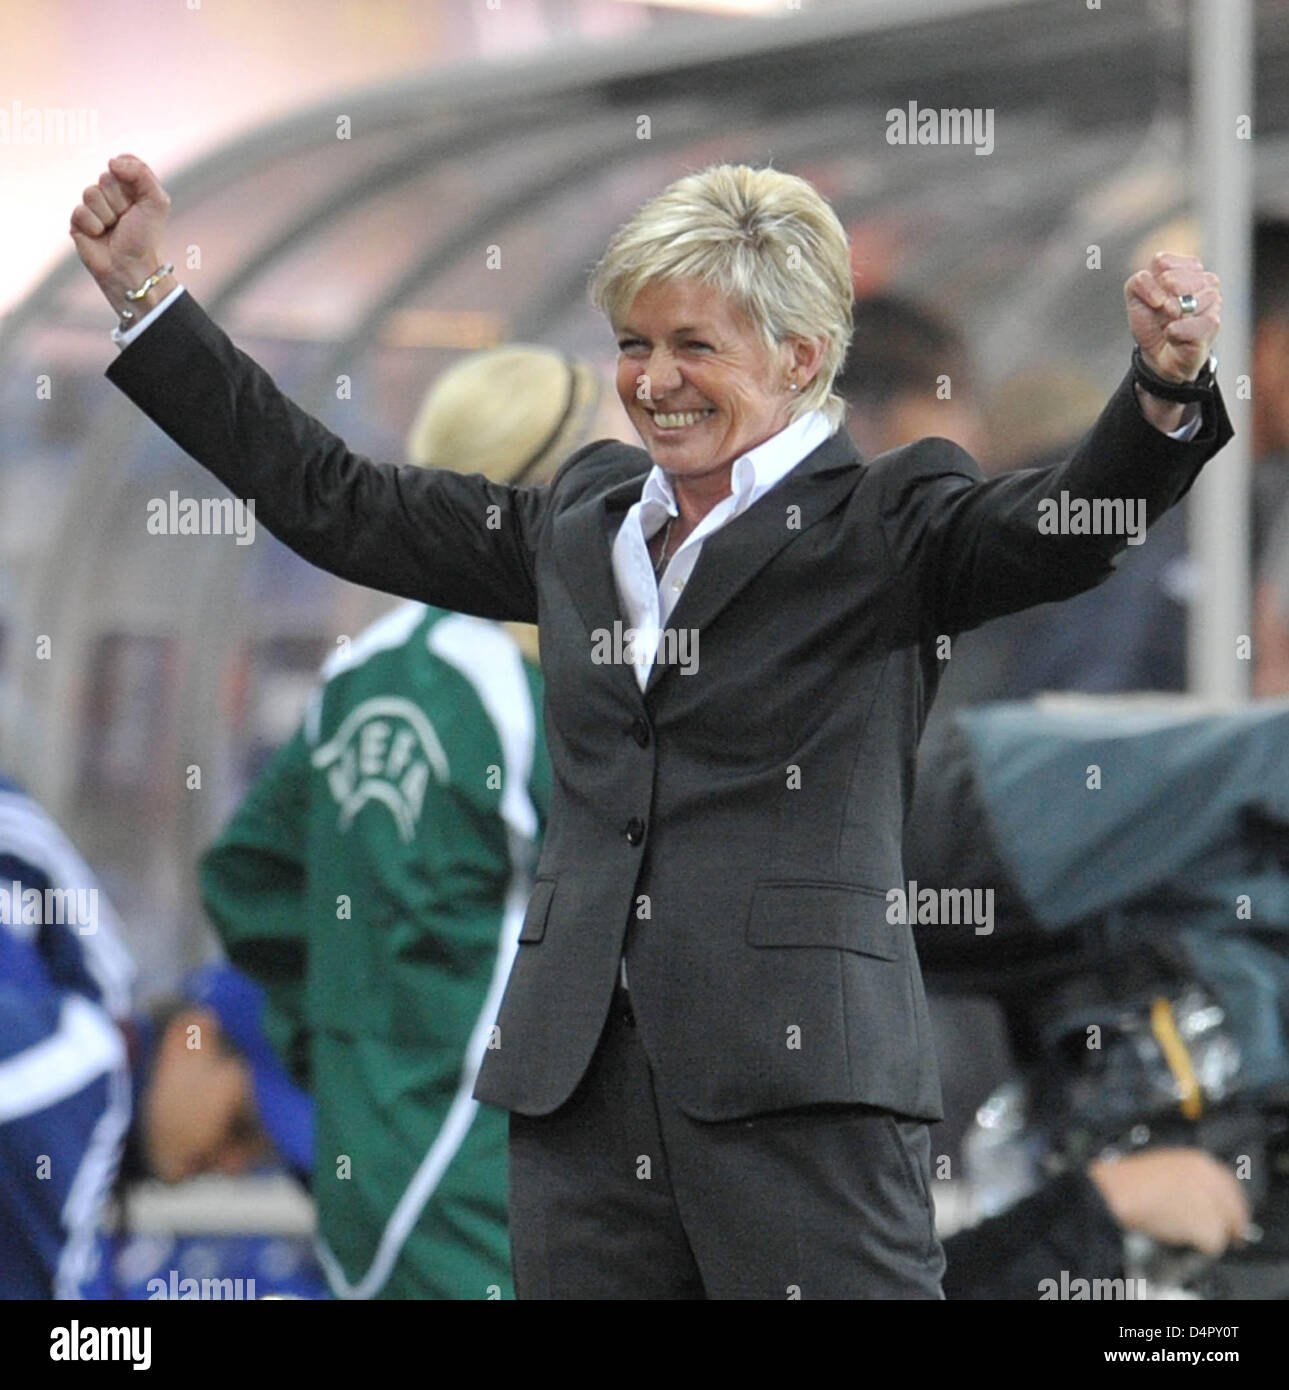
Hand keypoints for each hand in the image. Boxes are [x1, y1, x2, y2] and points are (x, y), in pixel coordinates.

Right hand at [69, 153, 174, 322]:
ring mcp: (92, 205)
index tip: (139, 198)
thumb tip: (111, 162)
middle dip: (121, 201)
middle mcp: (109, 192)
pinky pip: (81, 211)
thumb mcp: (157, 202)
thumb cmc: (145, 236)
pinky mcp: (78, 219)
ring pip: (91, 193)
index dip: (130, 178)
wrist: (131, 266)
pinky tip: (100, 235)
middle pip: (107, 177)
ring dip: (108, 215)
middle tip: (127, 218)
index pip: (123, 162)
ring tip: (114, 228)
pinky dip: (95, 226)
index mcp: (130, 185)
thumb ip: (142, 174)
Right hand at [1089, 1147, 1249, 1255]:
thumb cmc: (1130, 1179)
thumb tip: (1195, 1195)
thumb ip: (1186, 1177)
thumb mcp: (1163, 1166)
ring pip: (1222, 1228)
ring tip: (1190, 1235)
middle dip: (1231, 1222)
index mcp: (1199, 1160)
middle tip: (1231, 1236)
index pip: (1229, 1184)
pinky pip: (1212, 1244)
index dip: (1231, 1202)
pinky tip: (1182, 1238)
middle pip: (1234, 1207)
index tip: (1231, 1214)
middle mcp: (1211, 1178)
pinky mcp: (1208, 1227)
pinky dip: (1199, 1246)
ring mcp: (1211, 1202)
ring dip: (1210, 1233)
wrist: (1118, 1192)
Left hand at [1123, 252, 1221, 383]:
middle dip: (1160, 301)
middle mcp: (1204, 280)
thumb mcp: (1135, 299)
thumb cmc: (1152, 323)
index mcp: (1185, 269)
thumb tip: (1162, 297)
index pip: (1162, 262)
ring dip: (1168, 318)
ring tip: (1171, 324)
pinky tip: (1174, 335)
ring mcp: (1212, 300)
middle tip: (1163, 314)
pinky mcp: (1213, 323)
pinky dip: (1175, 332)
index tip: (1153, 299)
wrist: (1160, 355)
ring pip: (1182, 300)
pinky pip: (1189, 324)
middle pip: (1172, 279)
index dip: (1150, 283)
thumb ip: (1140, 283)